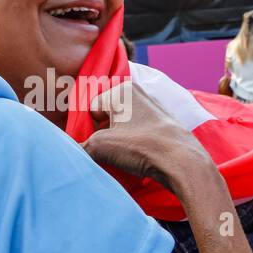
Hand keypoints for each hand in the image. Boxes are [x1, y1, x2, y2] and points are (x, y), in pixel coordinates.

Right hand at [82, 81, 211, 193]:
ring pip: (123, 124)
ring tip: (124, 156)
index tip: (94, 144)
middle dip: (104, 133)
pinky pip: (139, 131)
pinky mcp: (165, 123)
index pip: (91, 107)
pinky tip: (138, 156)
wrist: (182, 161)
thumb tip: (70, 152)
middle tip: (108, 151)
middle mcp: (138, 93)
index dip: (89, 128)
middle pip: (108, 115)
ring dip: (119, 140)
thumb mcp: (100, 146)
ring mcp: (154, 107)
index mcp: (122, 90)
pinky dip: (135, 143)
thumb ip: (80, 146)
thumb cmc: (140, 147)